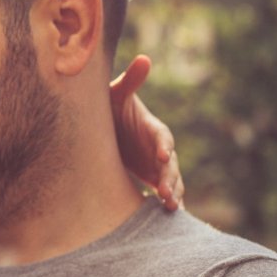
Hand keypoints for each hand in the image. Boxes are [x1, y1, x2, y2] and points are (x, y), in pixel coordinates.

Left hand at [109, 55, 183, 210]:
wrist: (103, 126)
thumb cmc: (110, 106)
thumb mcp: (117, 94)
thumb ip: (131, 81)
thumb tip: (144, 58)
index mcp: (151, 127)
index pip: (162, 136)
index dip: (164, 146)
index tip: (163, 156)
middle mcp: (157, 147)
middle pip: (170, 164)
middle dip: (170, 178)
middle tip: (166, 193)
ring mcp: (155, 164)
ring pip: (170, 180)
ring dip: (172, 193)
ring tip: (170, 208)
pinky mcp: (149, 176)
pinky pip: (162, 191)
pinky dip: (166, 202)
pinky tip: (167, 217)